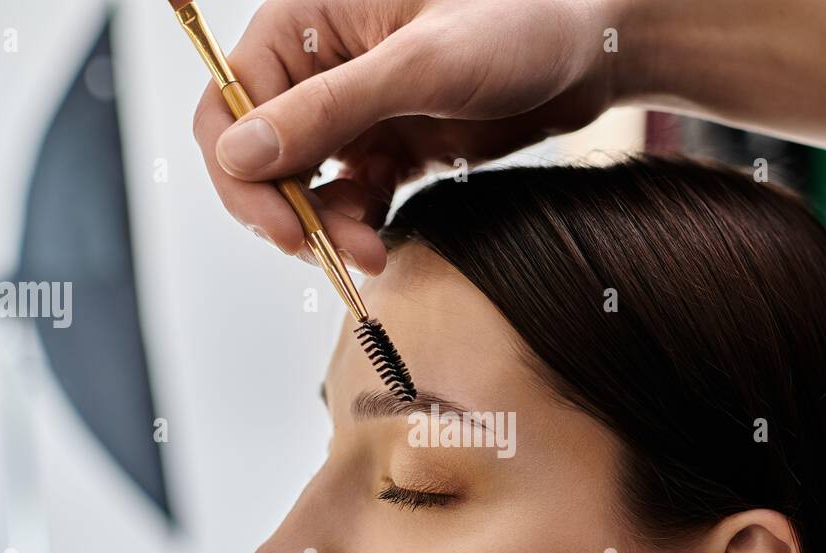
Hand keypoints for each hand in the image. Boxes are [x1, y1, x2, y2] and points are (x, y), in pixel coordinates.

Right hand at [191, 0, 625, 273]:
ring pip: (302, 187)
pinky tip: (379, 245)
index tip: (280, 224)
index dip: (239, 171)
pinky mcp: (388, 147)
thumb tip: (239, 155)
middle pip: (258, 154)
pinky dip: (356, 228)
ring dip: (323, 228)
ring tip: (367, 255)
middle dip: (284, 210)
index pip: (229, 103)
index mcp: (304, 22)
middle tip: (323, 253)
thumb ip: (328, 110)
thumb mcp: (422, 65)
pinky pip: (349, 199)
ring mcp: (353, 111)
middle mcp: (318, 67)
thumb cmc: (519, 20)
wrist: (595, 45)